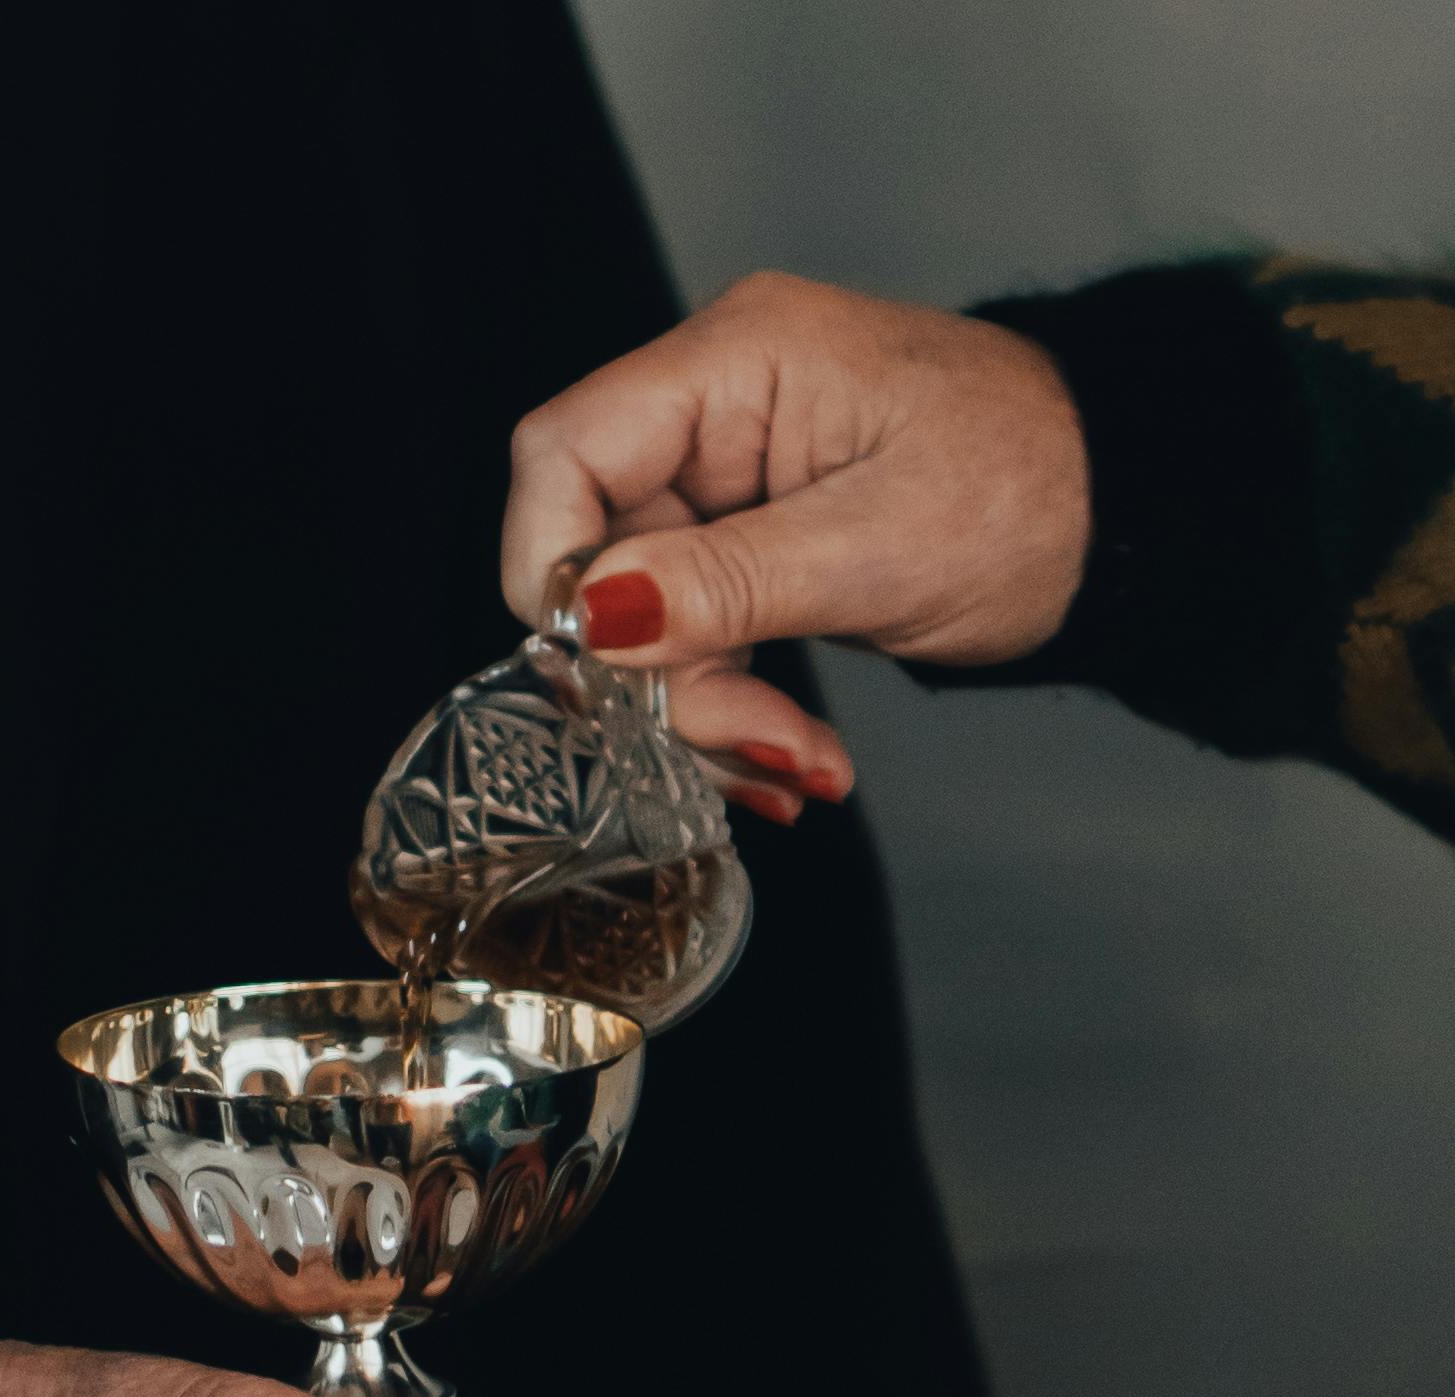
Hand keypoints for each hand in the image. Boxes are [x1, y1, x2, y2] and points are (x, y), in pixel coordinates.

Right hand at [502, 270, 1091, 812]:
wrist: (1113, 516)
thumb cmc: (1031, 490)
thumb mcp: (876, 548)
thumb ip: (725, 582)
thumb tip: (595, 616)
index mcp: (734, 361)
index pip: (565, 452)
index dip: (553, 564)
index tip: (600, 663)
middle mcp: (713, 411)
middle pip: (601, 555)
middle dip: (665, 673)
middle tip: (754, 748)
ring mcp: (729, 483)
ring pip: (644, 619)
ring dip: (709, 713)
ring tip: (800, 765)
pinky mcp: (752, 548)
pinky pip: (698, 639)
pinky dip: (738, 710)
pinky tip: (798, 758)